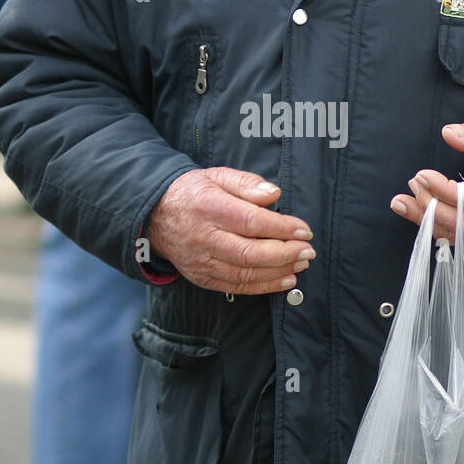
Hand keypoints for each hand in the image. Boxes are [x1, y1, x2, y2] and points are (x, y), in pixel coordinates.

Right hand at [148, 167, 314, 293]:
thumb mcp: (217, 176)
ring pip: (245, 273)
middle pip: (249, 252)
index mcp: (207, 207)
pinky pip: (236, 287)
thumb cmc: (194, 193)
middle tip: (308, 250)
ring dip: (278, 271)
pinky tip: (285, 279)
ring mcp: (201, 261)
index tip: (303, 230)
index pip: (250, 221)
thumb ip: (247, 183)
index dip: (281, 228)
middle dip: (285, 254)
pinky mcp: (202, 278)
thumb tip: (274, 194)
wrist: (156, 217)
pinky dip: (264, 286)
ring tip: (301, 263)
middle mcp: (203, 237)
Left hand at [389, 121, 463, 242]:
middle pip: (458, 220)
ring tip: (401, 202)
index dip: (441, 190)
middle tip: (413, 182)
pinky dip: (433, 228)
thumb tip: (448, 133)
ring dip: (424, 220)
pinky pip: (455, 237)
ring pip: (454, 233)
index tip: (422, 174)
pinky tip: (414, 213)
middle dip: (429, 204)